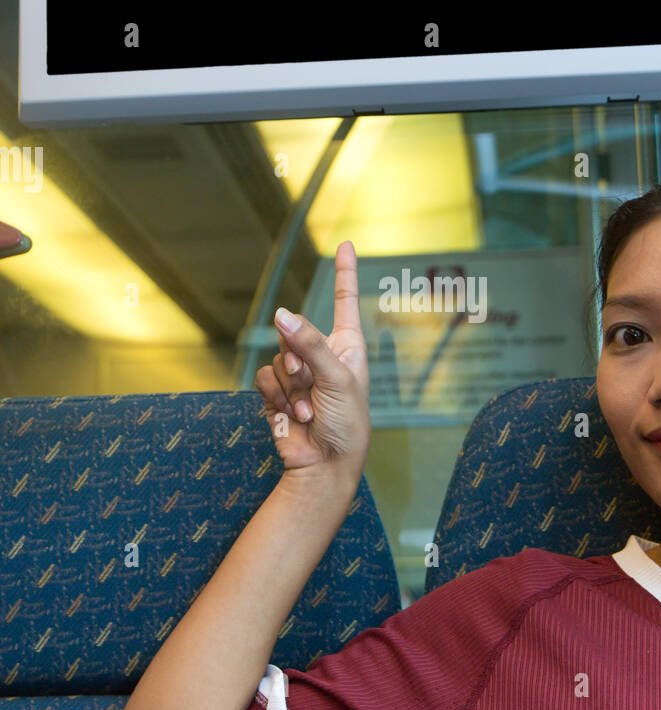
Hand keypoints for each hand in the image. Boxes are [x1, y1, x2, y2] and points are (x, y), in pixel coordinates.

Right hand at [254, 240, 370, 475]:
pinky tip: (291, 415)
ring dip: (289, 385)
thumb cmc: (347, 423)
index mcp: (348, 346)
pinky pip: (264, 377)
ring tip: (307, 408)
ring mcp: (298, 373)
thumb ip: (310, 344)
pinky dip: (275, 396)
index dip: (346, 272)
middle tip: (309, 382)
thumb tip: (281, 313)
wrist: (325, 465)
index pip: (346, 301)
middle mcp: (322, 354)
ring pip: (277, 356)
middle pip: (295, 331)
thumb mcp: (337, 379)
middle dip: (297, 358)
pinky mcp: (277, 392)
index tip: (346, 244)